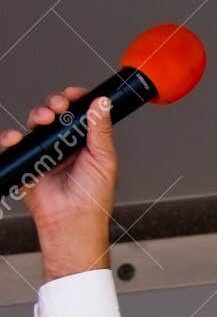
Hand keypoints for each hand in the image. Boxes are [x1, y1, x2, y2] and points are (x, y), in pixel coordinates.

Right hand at [0, 89, 116, 280]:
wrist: (73, 221)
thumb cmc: (94, 197)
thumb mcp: (104, 160)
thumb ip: (101, 131)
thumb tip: (102, 104)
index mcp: (87, 142)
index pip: (79, 113)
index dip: (75, 100)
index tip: (73, 95)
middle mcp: (66, 145)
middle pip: (55, 113)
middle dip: (54, 104)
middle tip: (58, 106)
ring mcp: (46, 153)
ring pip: (35, 125)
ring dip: (36, 115)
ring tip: (43, 119)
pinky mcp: (28, 163)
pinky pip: (15, 146)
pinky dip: (12, 138)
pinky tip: (17, 137)